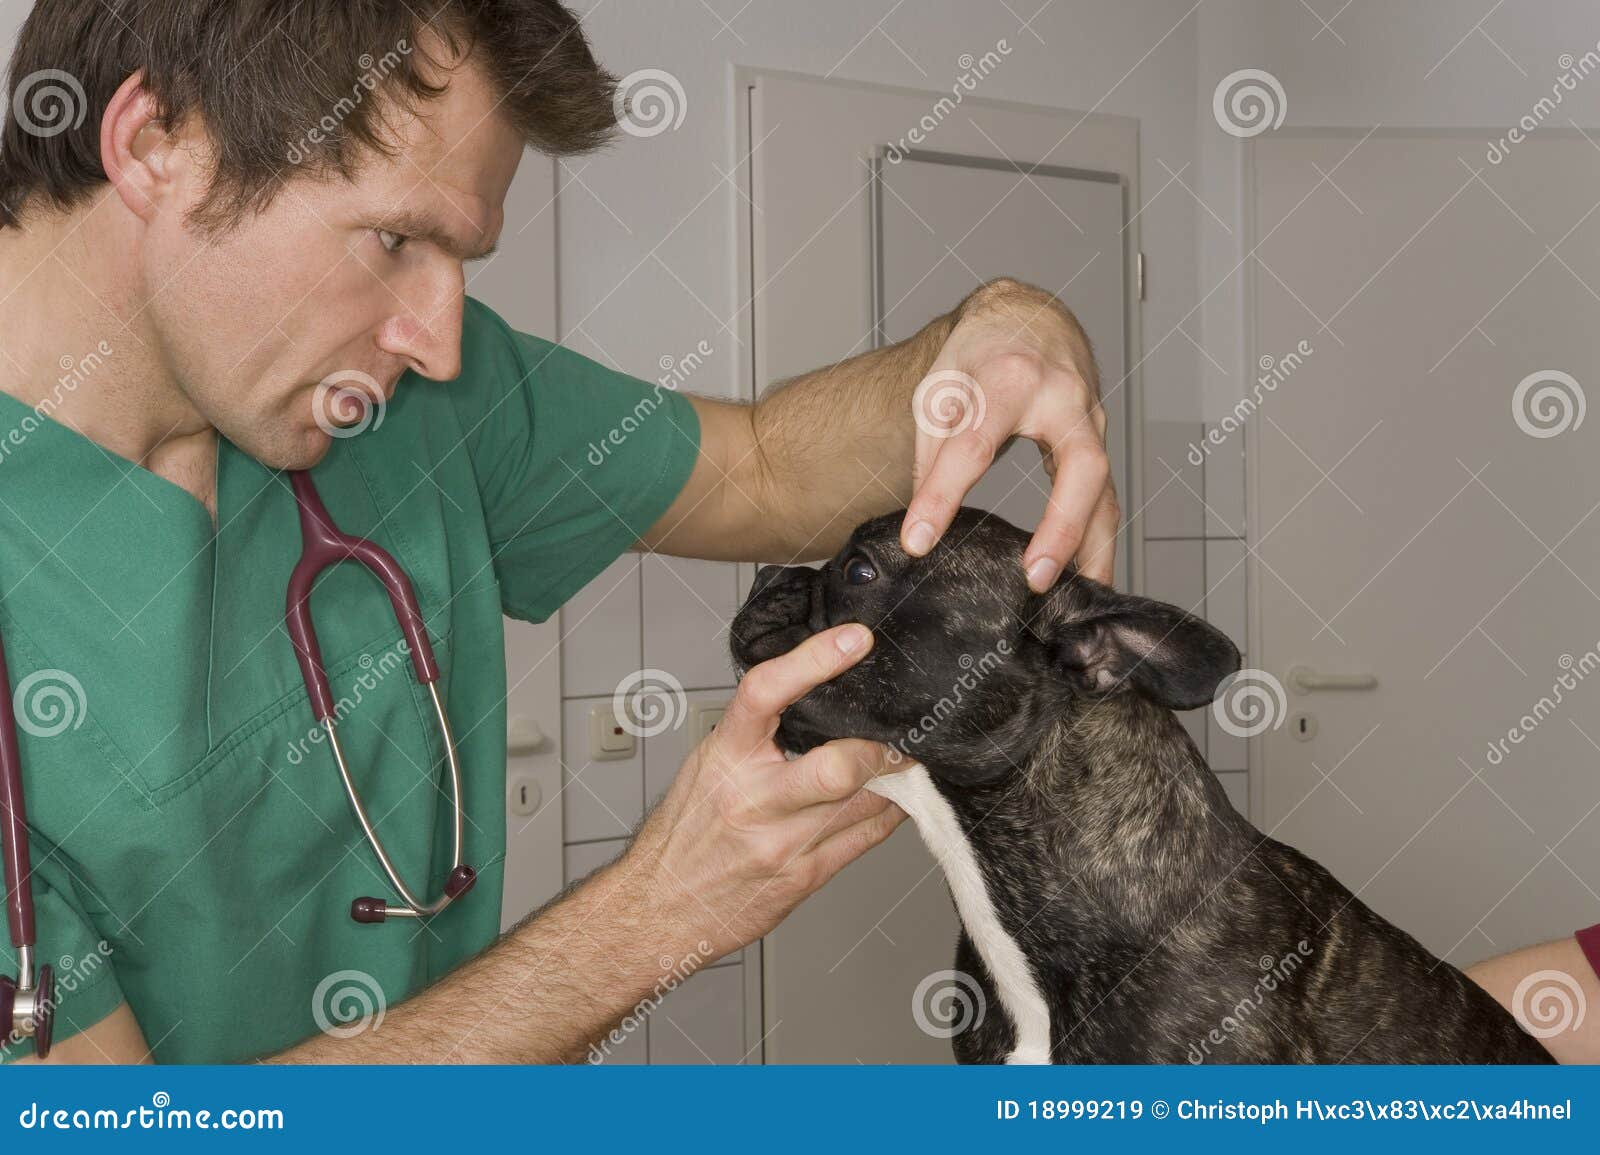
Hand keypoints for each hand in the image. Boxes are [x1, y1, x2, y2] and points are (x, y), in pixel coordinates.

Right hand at [627, 623, 905, 960]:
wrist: (658, 908)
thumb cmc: (686, 831)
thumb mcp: (708, 765)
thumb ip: (757, 734)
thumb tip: (815, 693)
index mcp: (725, 756)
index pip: (766, 693)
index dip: (814, 660)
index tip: (854, 638)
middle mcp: (754, 800)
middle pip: (837, 769)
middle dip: (881, 749)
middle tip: (902, 730)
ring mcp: (781, 843)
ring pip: (865, 803)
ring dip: (896, 778)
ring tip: (906, 759)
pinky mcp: (804, 877)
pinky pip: (867, 838)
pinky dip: (889, 812)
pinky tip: (893, 798)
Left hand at [900, 278, 1118, 589]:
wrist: (1027, 319)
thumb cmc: (978, 354)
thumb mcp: (939, 388)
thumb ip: (932, 453)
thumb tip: (924, 523)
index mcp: (1009, 377)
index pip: (973, 444)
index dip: (941, 496)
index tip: (918, 540)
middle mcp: (1063, 396)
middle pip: (1080, 465)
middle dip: (1061, 525)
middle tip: (1036, 578)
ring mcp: (1090, 419)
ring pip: (1104, 488)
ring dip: (1094, 548)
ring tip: (1079, 599)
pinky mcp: (1098, 442)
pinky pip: (1104, 495)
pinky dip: (1097, 540)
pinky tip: (1088, 579)